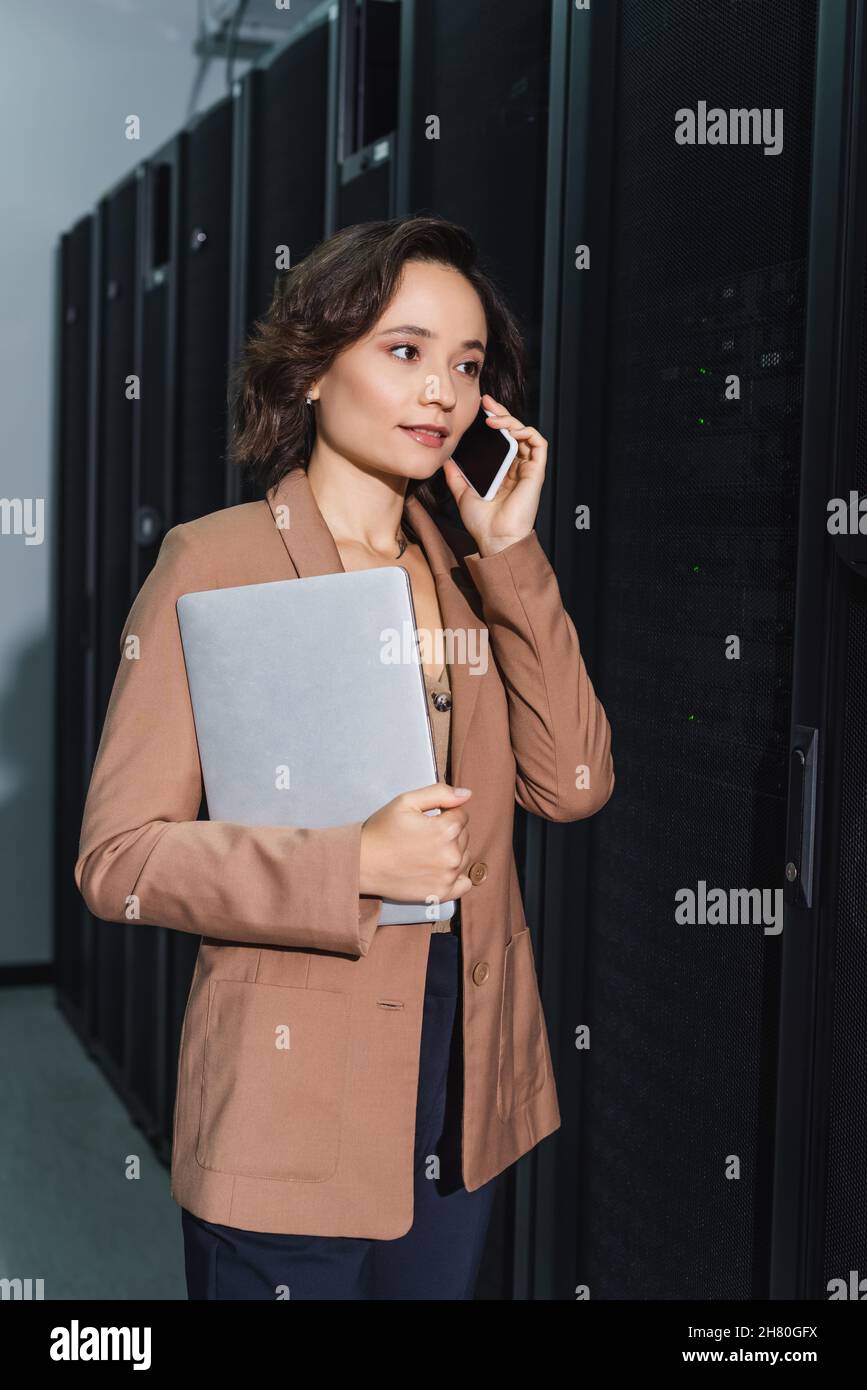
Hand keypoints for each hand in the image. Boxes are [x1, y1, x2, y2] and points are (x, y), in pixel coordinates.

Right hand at [359, 783, 474, 905]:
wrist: (362, 863)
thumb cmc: (381, 830)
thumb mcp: (406, 801)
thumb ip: (440, 793)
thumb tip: (467, 794)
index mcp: (446, 829)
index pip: (462, 815)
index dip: (446, 813)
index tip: (428, 819)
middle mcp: (452, 855)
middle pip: (464, 836)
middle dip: (449, 832)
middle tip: (423, 835)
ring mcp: (448, 876)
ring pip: (464, 857)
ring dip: (452, 852)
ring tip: (427, 852)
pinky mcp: (442, 894)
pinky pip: (464, 884)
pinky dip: (457, 876)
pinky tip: (441, 870)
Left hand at [441, 392, 546, 556]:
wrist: (494, 538)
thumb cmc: (482, 522)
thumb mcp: (462, 493)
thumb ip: (456, 475)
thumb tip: (446, 458)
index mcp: (501, 470)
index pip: (500, 438)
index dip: (493, 420)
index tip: (479, 408)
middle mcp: (516, 466)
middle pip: (512, 431)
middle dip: (500, 412)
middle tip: (486, 401)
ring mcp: (526, 468)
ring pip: (525, 433)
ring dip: (511, 421)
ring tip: (493, 419)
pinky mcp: (536, 471)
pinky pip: (538, 443)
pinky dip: (527, 431)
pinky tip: (511, 430)